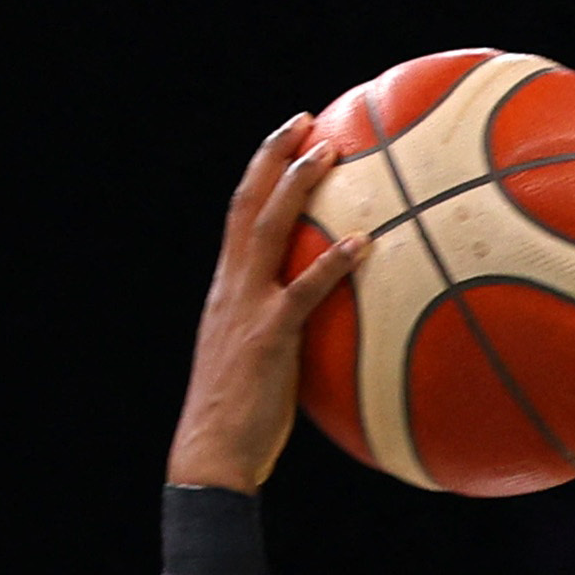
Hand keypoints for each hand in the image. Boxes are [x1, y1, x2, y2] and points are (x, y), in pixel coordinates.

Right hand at [165, 114, 365, 493]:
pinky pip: (304, 291)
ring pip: (269, 230)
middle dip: (274, 157)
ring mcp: (248, 308)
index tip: (284, 141)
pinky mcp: (270, 337)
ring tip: (332, 152)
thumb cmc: (241, 420)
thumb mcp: (261, 364)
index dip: (259, 174)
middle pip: (249, 204)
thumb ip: (285, 334)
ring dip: (298, 186)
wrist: (212, 453)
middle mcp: (231, 287)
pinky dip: (332, 263)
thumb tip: (326, 330)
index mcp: (227, 289)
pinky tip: (362, 242)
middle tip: (305, 121)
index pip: (239, 216)